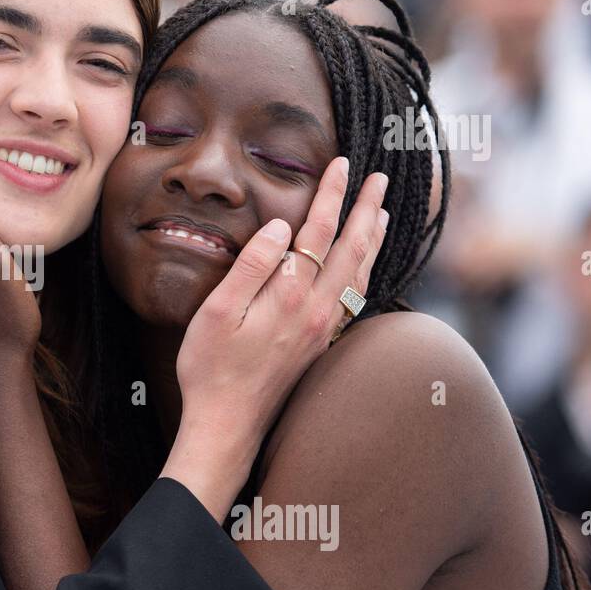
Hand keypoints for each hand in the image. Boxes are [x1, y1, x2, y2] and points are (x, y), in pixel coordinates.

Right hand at [164, 156, 389, 514]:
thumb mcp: (215, 313)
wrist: (227, 425)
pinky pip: (355, 298)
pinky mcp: (320, 345)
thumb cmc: (210, 370)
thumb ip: (250, 267)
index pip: (317, 232)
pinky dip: (365, 271)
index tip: (339, 164)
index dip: (330, 195)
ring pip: (360, 275)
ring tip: (380, 214)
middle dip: (365, 210)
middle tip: (380, 179)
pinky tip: (362, 267)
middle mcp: (316, 312)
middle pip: (351, 249)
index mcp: (290, 297)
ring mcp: (322, 331)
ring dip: (372, 240)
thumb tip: (282, 229)